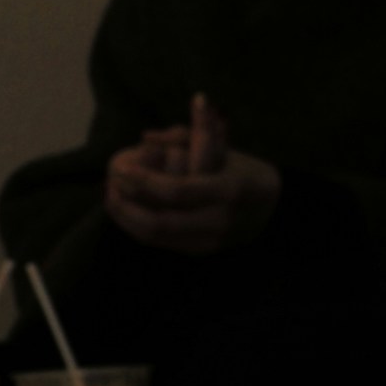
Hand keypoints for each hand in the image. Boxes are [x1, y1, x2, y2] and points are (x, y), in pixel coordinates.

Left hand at [101, 94, 283, 255]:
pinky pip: (159, 241)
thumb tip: (146, 136)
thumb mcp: (225, 149)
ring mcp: (211, 240)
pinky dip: (135, 225)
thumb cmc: (246, 172)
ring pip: (154, 235)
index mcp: (231, 190)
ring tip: (110, 195)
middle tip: (110, 182)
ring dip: (125, 216)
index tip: (123, 167)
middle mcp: (221, 220)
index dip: (145, 181)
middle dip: (127, 204)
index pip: (178, 192)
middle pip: (160, 222)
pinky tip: (123, 208)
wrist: (275, 211)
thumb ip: (188, 136)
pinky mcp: (200, 249)